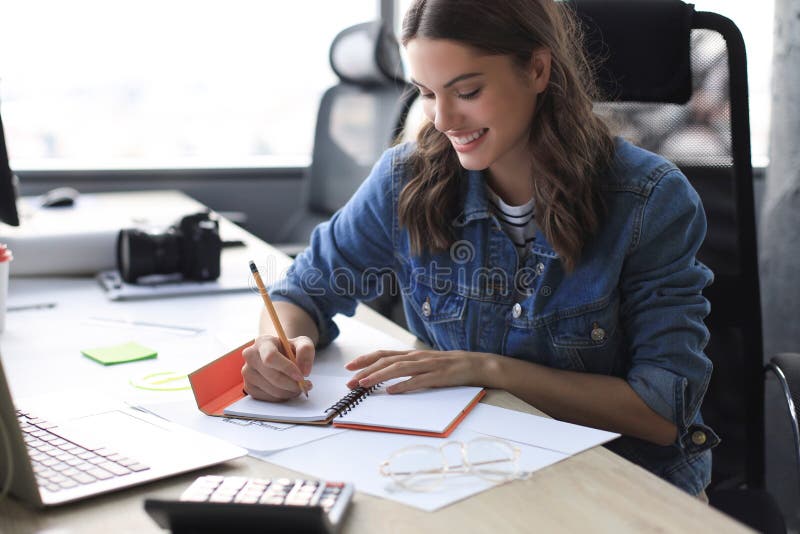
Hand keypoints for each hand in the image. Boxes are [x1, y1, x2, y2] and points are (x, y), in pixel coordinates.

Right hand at [241, 335, 314, 400]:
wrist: (278, 356)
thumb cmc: (289, 349)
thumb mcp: (301, 343)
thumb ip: (306, 350)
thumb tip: (304, 371)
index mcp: (262, 342)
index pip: (271, 357)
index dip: (287, 368)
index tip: (301, 376)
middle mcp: (250, 356)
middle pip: (273, 376)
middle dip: (292, 384)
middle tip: (305, 385)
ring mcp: (247, 373)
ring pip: (272, 389)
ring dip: (289, 392)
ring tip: (298, 386)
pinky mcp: (248, 387)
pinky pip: (268, 398)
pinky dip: (281, 397)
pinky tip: (287, 389)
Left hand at [344, 349, 493, 393]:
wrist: (477, 364)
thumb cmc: (449, 366)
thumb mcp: (425, 364)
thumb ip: (408, 369)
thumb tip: (388, 379)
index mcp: (412, 355)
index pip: (383, 354)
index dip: (365, 359)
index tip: (349, 367)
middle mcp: (417, 357)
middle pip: (386, 361)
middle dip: (366, 371)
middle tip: (350, 382)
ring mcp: (428, 365)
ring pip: (398, 369)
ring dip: (379, 376)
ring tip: (364, 384)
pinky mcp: (439, 376)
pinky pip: (419, 381)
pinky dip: (404, 385)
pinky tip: (392, 391)